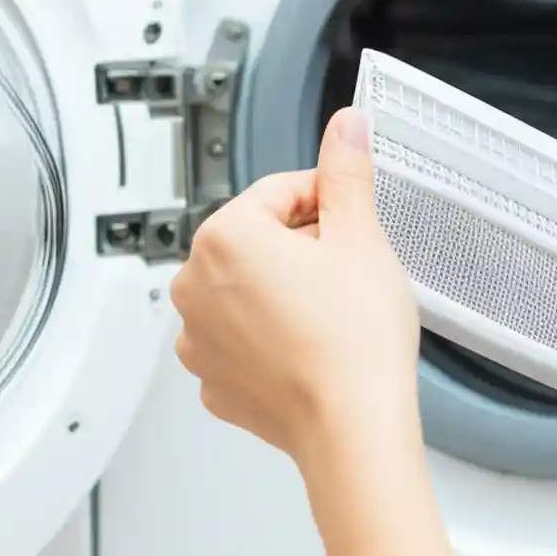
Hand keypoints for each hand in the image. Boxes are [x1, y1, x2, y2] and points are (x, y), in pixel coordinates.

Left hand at [171, 108, 418, 456]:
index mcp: (224, 236)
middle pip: (258, 239)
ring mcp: (197, 337)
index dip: (327, 201)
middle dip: (304, 247)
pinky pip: (242, 338)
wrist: (353, 429)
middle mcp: (194, 285)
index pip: (279, 191)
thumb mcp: (362, 238)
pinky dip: (272, 336)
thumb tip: (345, 126)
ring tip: (332, 315)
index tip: (353, 221)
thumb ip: (347, 172)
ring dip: (285, 290)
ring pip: (248, 288)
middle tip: (351, 273)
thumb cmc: (355, 343)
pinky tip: (312, 346)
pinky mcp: (213, 379)